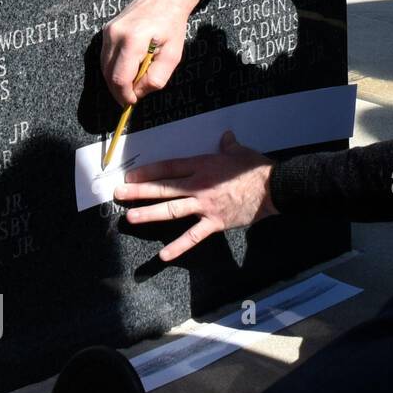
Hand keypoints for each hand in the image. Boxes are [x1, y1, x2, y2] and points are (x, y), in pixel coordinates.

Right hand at [102, 0, 199, 105]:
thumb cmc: (173, 25)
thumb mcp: (173, 55)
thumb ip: (156, 77)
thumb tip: (139, 93)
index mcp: (133, 40)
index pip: (120, 77)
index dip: (124, 95)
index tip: (132, 103)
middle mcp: (115, 34)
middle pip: (108, 74)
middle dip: (119, 90)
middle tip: (131, 98)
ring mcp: (108, 31)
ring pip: (104, 66)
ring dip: (115, 80)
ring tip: (132, 84)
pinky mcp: (106, 30)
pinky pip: (105, 56)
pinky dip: (114, 68)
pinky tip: (128, 70)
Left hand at [114, 131, 277, 261]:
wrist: (274, 188)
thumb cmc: (257, 168)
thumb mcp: (241, 152)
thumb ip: (229, 145)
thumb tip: (226, 137)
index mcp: (203, 166)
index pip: (169, 168)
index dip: (148, 171)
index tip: (130, 175)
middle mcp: (199, 186)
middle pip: (164, 188)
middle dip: (139, 191)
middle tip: (119, 193)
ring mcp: (205, 206)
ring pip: (172, 209)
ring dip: (150, 213)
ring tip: (130, 217)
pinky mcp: (214, 223)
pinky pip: (193, 236)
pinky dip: (178, 246)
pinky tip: (163, 255)